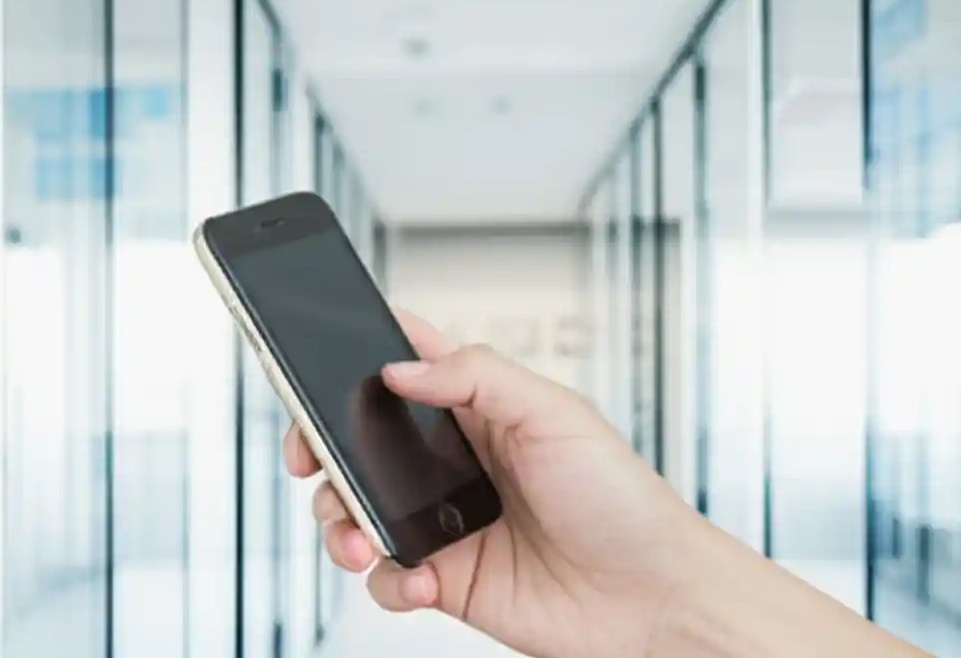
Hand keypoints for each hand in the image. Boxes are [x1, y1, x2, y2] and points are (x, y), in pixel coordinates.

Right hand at [283, 309, 701, 656]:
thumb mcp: (556, 414)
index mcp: (481, 407)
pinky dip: (388, 581)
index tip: (312, 367)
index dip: (355, 360)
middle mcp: (455, 460)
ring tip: (359, 543)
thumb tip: (399, 368)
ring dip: (340, 524)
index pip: (405, 366)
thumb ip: (476, 377)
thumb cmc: (621, 500)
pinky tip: (422, 582)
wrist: (652, 600)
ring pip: (356, 511)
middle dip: (321, 450)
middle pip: (360, 441)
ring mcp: (445, 520)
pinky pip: (386, 576)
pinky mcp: (445, 578)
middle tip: (308, 460)